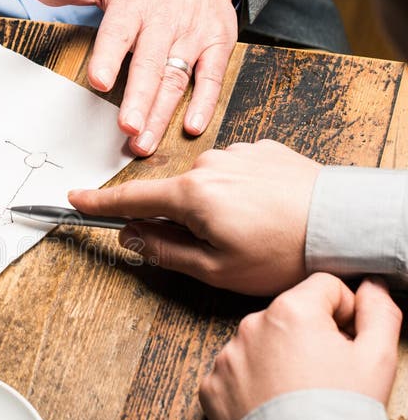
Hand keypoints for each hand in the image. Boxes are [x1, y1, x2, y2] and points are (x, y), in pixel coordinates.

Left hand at [26, 0, 237, 155]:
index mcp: (133, 6)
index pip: (118, 34)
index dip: (109, 58)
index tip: (98, 82)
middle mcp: (164, 23)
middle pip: (150, 65)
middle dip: (139, 99)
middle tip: (127, 129)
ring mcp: (193, 35)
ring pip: (177, 79)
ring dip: (161, 113)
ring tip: (144, 142)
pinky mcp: (218, 45)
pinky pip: (212, 77)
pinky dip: (205, 102)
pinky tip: (192, 126)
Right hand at [69, 140, 320, 294]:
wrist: (346, 225)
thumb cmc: (285, 253)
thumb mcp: (216, 270)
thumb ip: (165, 252)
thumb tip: (133, 238)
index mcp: (192, 195)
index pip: (132, 199)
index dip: (99, 202)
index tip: (74, 198)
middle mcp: (210, 164)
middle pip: (174, 196)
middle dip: (181, 221)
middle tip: (216, 251)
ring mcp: (239, 153)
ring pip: (207, 185)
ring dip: (215, 207)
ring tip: (254, 233)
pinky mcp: (264, 150)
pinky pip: (236, 173)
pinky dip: (240, 193)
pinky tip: (266, 213)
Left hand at [200, 274, 401, 419]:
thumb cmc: (342, 413)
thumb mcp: (378, 357)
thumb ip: (379, 311)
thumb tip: (371, 286)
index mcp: (290, 310)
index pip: (323, 286)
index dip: (345, 311)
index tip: (349, 341)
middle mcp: (250, 326)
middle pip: (288, 315)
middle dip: (309, 335)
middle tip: (326, 375)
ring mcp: (225, 358)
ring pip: (260, 344)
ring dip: (278, 358)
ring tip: (298, 397)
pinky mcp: (210, 386)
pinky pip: (235, 373)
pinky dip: (252, 384)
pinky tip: (272, 408)